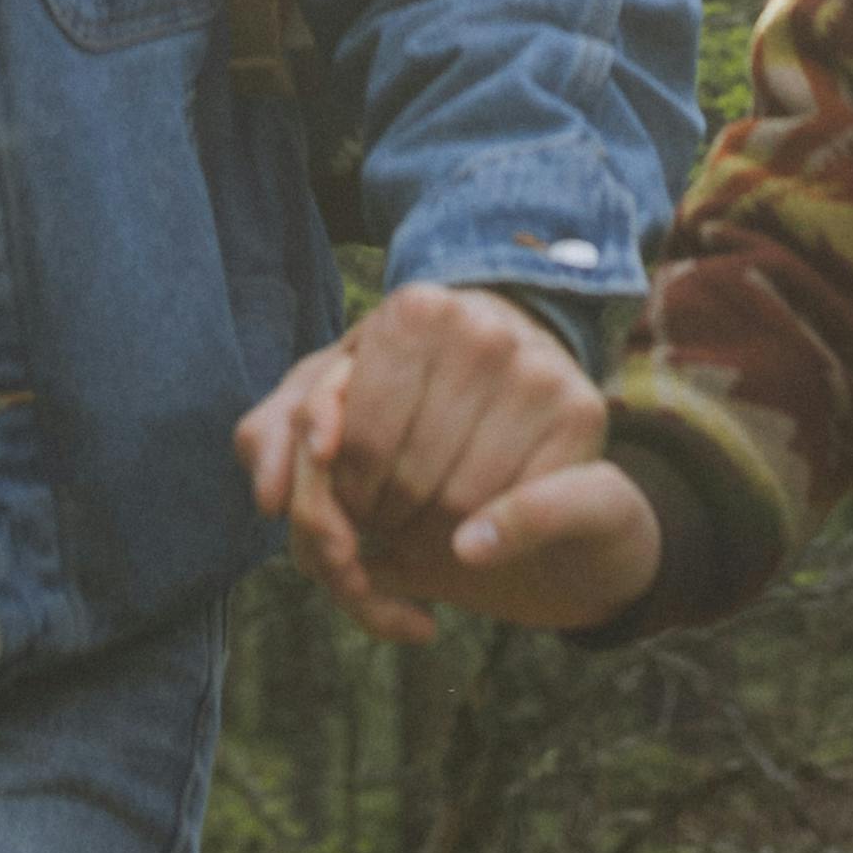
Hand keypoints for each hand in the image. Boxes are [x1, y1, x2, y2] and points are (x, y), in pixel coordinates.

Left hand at [233, 284, 633, 645]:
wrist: (515, 380)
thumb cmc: (407, 391)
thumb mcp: (334, 397)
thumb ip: (274, 437)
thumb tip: (269, 498)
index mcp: (413, 310)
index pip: (349, 441)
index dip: (339, 492)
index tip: (350, 495)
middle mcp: (483, 329)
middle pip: (404, 477)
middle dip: (384, 518)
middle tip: (388, 517)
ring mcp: (541, 368)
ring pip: (462, 503)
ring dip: (434, 536)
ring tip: (427, 519)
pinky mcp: (584, 415)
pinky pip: (524, 513)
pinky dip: (489, 543)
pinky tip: (474, 540)